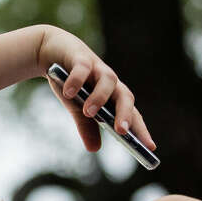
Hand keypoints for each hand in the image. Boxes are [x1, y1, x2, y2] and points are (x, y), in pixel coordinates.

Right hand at [35, 26, 155, 154]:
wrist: (51, 51)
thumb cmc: (71, 82)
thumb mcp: (77, 108)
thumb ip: (87, 127)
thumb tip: (94, 149)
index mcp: (112, 95)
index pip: (131, 113)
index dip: (140, 129)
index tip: (149, 147)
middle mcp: (109, 81)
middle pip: (125, 96)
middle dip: (125, 114)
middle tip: (122, 132)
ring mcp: (96, 67)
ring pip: (108, 81)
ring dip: (100, 97)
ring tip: (88, 112)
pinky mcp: (79, 57)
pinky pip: (82, 68)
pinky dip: (76, 80)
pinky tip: (69, 93)